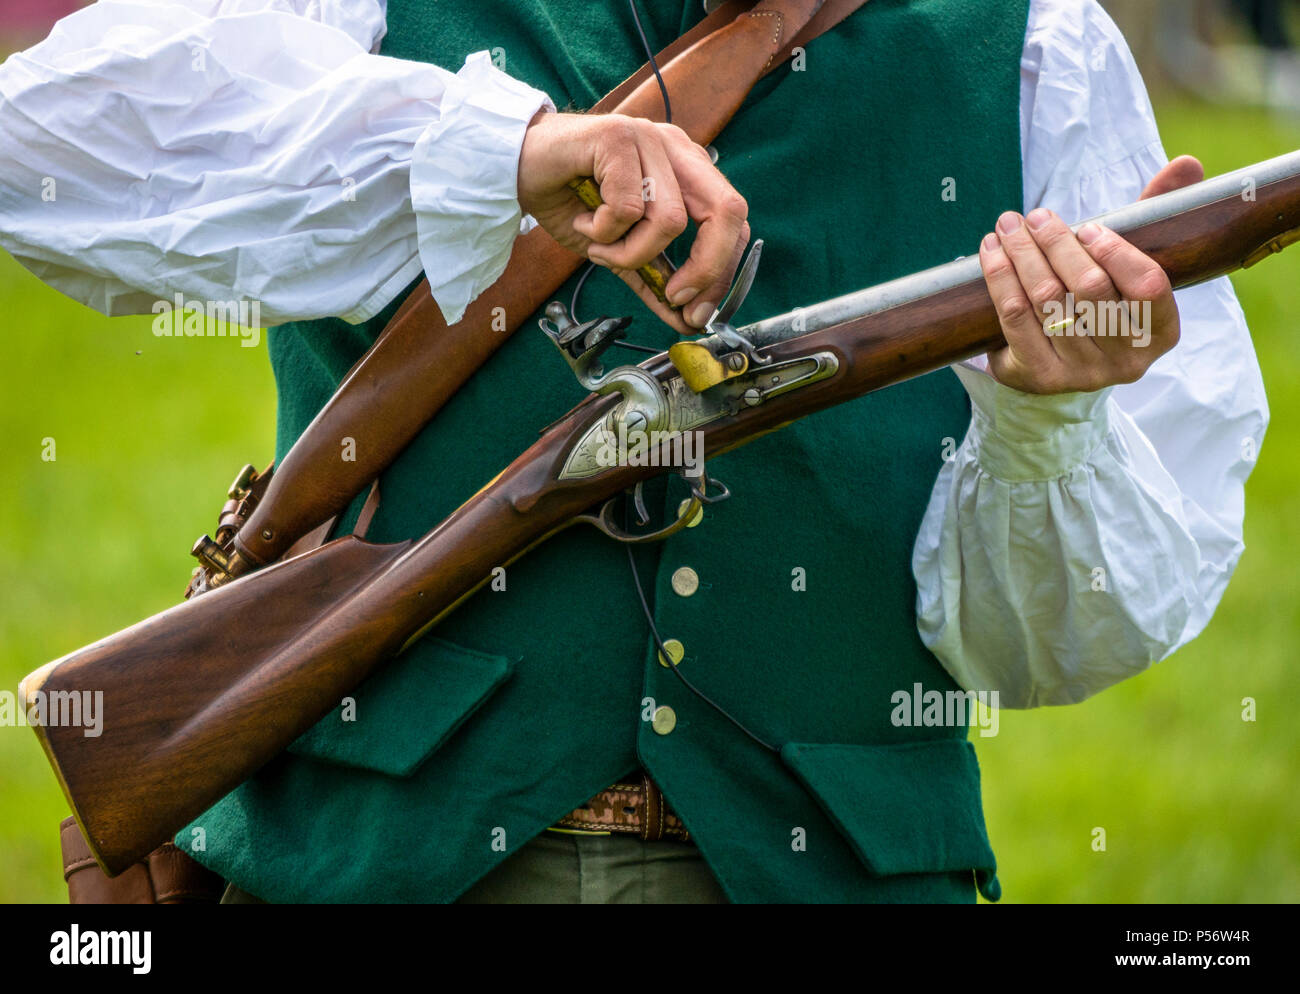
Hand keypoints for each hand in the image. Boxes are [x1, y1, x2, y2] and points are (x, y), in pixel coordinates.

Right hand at [517, 110, 749, 330]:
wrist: (516, 166)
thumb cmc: (568, 201)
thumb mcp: (618, 251)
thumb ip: (654, 279)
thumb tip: (686, 321)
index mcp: (687, 170)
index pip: (732, 221)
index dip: (723, 271)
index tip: (696, 311)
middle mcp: (676, 149)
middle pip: (726, 212)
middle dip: (705, 268)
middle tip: (673, 295)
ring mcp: (650, 138)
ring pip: (672, 220)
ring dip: (631, 251)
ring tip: (599, 247)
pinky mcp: (619, 136)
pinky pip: (628, 208)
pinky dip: (603, 230)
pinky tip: (583, 220)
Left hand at [978, 155, 1203, 393]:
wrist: (1060, 360)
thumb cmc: (1102, 298)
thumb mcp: (1132, 260)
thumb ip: (1156, 213)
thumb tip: (1186, 163)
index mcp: (1161, 332)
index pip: (1148, 287)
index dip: (1118, 252)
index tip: (1090, 227)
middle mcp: (1126, 361)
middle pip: (1090, 290)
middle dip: (1058, 244)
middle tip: (1036, 216)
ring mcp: (1082, 374)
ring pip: (1047, 301)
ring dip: (1022, 255)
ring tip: (1008, 226)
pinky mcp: (1038, 378)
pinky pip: (1014, 319)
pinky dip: (1000, 278)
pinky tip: (992, 252)